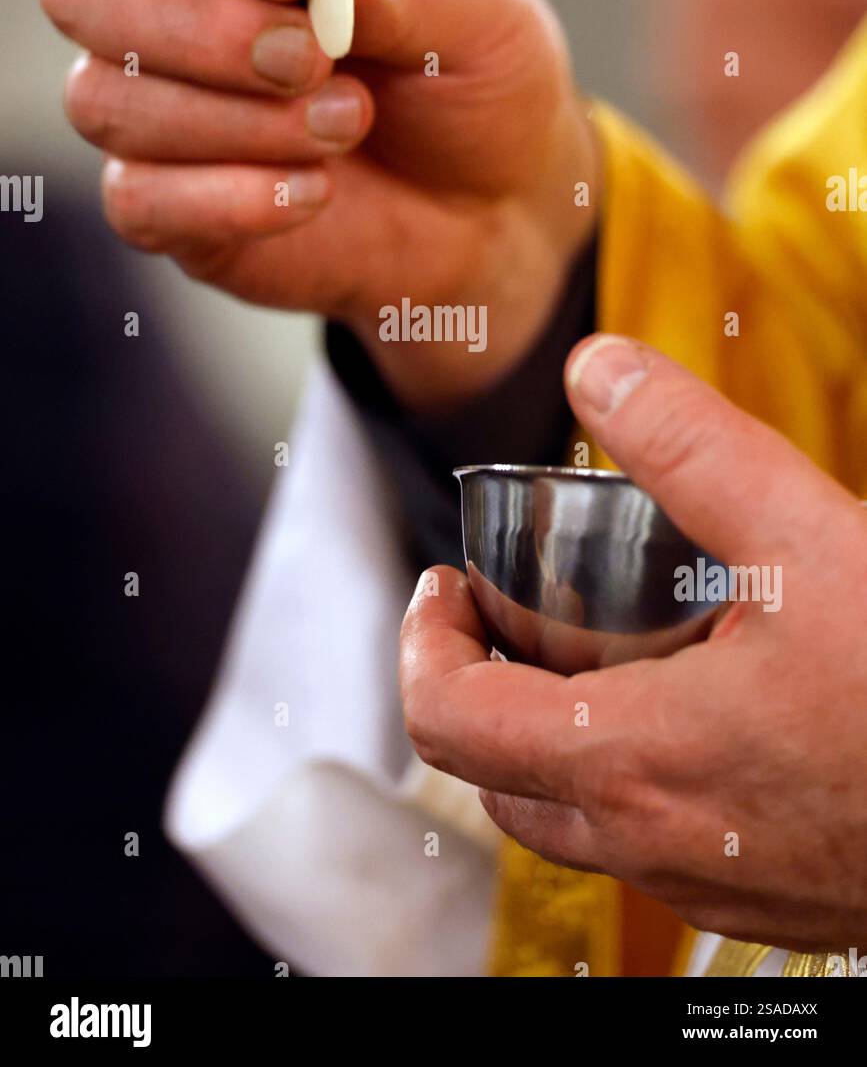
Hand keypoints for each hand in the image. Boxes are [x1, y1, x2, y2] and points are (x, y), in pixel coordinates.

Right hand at [40, 0, 594, 407]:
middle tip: (315, 61)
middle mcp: (181, 2)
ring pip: (105, 101)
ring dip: (235, 122)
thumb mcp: (471, 11)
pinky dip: (227, 199)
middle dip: (200, 30)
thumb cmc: (475, 81)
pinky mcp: (175, 205)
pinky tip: (313, 193)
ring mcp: (167, 108)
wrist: (498, 207)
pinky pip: (135, 202)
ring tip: (347, 125)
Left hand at [400, 334, 866, 949]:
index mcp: (632, 757)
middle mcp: (649, 840)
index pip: (448, 718)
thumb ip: (694, 447)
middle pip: (488, 777)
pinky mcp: (757, 890)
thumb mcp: (808, 538)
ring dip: (536, 736)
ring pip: (560, 819)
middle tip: (495, 615)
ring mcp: (702, 878)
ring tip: (576, 656)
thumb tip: (599, 368)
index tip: (444, 586)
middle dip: (468, 685)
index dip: (422, 642)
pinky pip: (639, 844)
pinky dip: (612, 777)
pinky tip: (678, 713)